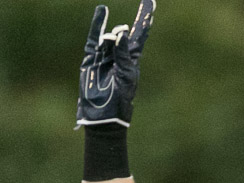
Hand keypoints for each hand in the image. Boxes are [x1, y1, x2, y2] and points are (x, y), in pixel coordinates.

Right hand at [77, 0, 155, 127]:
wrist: (103, 111)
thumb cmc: (120, 97)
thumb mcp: (125, 75)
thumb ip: (124, 54)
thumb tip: (123, 32)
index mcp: (133, 59)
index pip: (141, 35)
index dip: (146, 19)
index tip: (151, 3)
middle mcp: (120, 54)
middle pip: (128, 31)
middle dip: (140, 18)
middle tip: (148, 2)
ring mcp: (105, 54)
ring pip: (110, 36)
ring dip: (113, 36)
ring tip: (112, 41)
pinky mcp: (91, 56)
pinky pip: (94, 37)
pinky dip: (97, 24)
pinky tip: (102, 11)